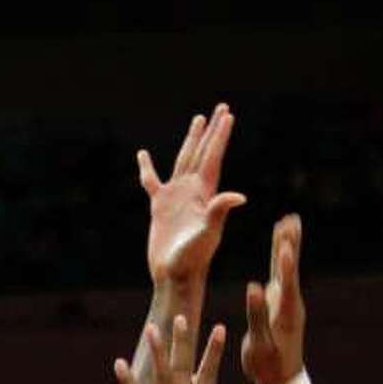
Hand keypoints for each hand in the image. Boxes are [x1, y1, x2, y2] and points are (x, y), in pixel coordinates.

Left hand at [115, 313, 226, 383]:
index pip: (210, 376)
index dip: (213, 352)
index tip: (219, 328)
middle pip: (186, 369)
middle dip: (184, 342)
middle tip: (181, 317)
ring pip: (165, 377)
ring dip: (159, 350)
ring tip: (152, 328)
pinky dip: (128, 380)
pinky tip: (119, 364)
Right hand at [140, 104, 245, 286]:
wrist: (175, 275)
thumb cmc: (193, 259)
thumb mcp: (208, 234)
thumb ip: (219, 212)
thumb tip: (239, 196)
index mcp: (205, 194)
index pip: (214, 158)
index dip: (220, 136)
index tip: (228, 115)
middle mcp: (193, 192)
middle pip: (203, 153)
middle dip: (212, 131)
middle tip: (222, 108)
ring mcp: (176, 198)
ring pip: (183, 161)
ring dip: (191, 141)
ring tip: (197, 120)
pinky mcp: (160, 207)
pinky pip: (152, 182)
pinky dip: (147, 168)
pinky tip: (143, 155)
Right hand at [242, 213, 304, 383]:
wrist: (281, 382)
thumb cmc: (268, 367)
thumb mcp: (259, 345)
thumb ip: (257, 315)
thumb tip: (253, 287)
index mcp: (287, 313)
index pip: (287, 282)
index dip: (285, 262)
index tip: (284, 242)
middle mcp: (290, 304)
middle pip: (290, 268)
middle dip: (290, 243)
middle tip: (292, 219)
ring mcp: (286, 304)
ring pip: (285, 269)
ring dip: (285, 246)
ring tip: (287, 223)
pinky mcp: (280, 306)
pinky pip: (280, 277)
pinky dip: (279, 261)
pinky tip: (278, 252)